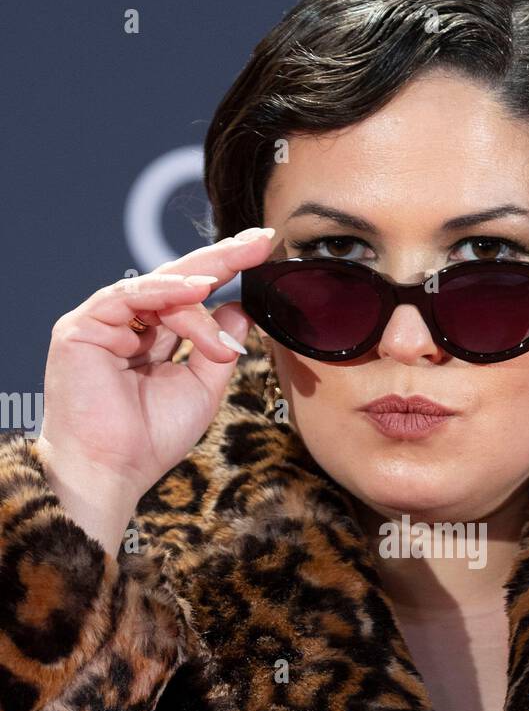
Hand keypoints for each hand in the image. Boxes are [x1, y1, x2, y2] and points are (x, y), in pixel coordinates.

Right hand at [33, 228, 274, 552]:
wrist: (113, 471)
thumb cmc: (150, 438)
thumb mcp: (201, 387)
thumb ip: (218, 346)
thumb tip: (241, 307)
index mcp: (150, 337)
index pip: (191, 296)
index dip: (226, 272)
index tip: (264, 251)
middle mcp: (125, 324)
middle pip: (176, 280)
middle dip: (220, 258)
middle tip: (260, 239)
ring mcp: (102, 323)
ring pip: (159, 290)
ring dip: (198, 290)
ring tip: (228, 280)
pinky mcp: (82, 327)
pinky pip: (128, 296)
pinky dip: (165, 291)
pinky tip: (198, 289)